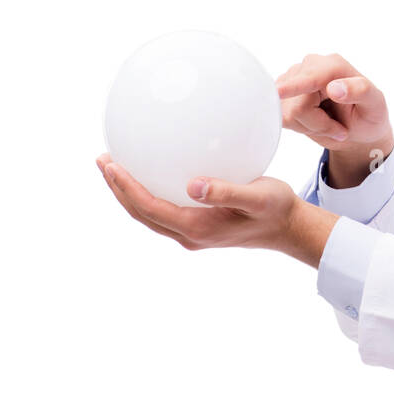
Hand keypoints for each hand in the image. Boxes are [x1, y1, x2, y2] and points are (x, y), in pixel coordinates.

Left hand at [96, 152, 335, 267]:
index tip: (112, 165)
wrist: (289, 229)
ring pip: (149, 214)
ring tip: (115, 166)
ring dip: (129, 192)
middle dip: (118, 189)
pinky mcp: (199, 225)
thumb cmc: (276, 210)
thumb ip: (226, 192)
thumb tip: (193, 185)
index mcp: (197, 228)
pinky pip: (163, 209)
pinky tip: (152, 171)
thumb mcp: (257, 197)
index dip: (127, 188)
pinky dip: (148, 192)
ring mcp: (192, 232)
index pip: (151, 208)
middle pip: (141, 213)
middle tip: (103, 160)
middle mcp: (189, 234)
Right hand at [275, 53, 393, 154]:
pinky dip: (300, 127)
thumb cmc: (369, 115)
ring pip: (286, 114)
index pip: (310, 79)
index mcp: (333, 65)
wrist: (358, 129)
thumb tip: (333, 87)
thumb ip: (361, 91)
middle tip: (340, 129)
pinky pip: (280, 118)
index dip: (294, 87)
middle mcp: (310, 67)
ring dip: (310, 126)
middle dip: (318, 124)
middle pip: (297, 106)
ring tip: (329, 122)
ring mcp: (293, 79)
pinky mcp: (282, 93)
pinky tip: (315, 121)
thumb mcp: (375, 105)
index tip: (278, 92)